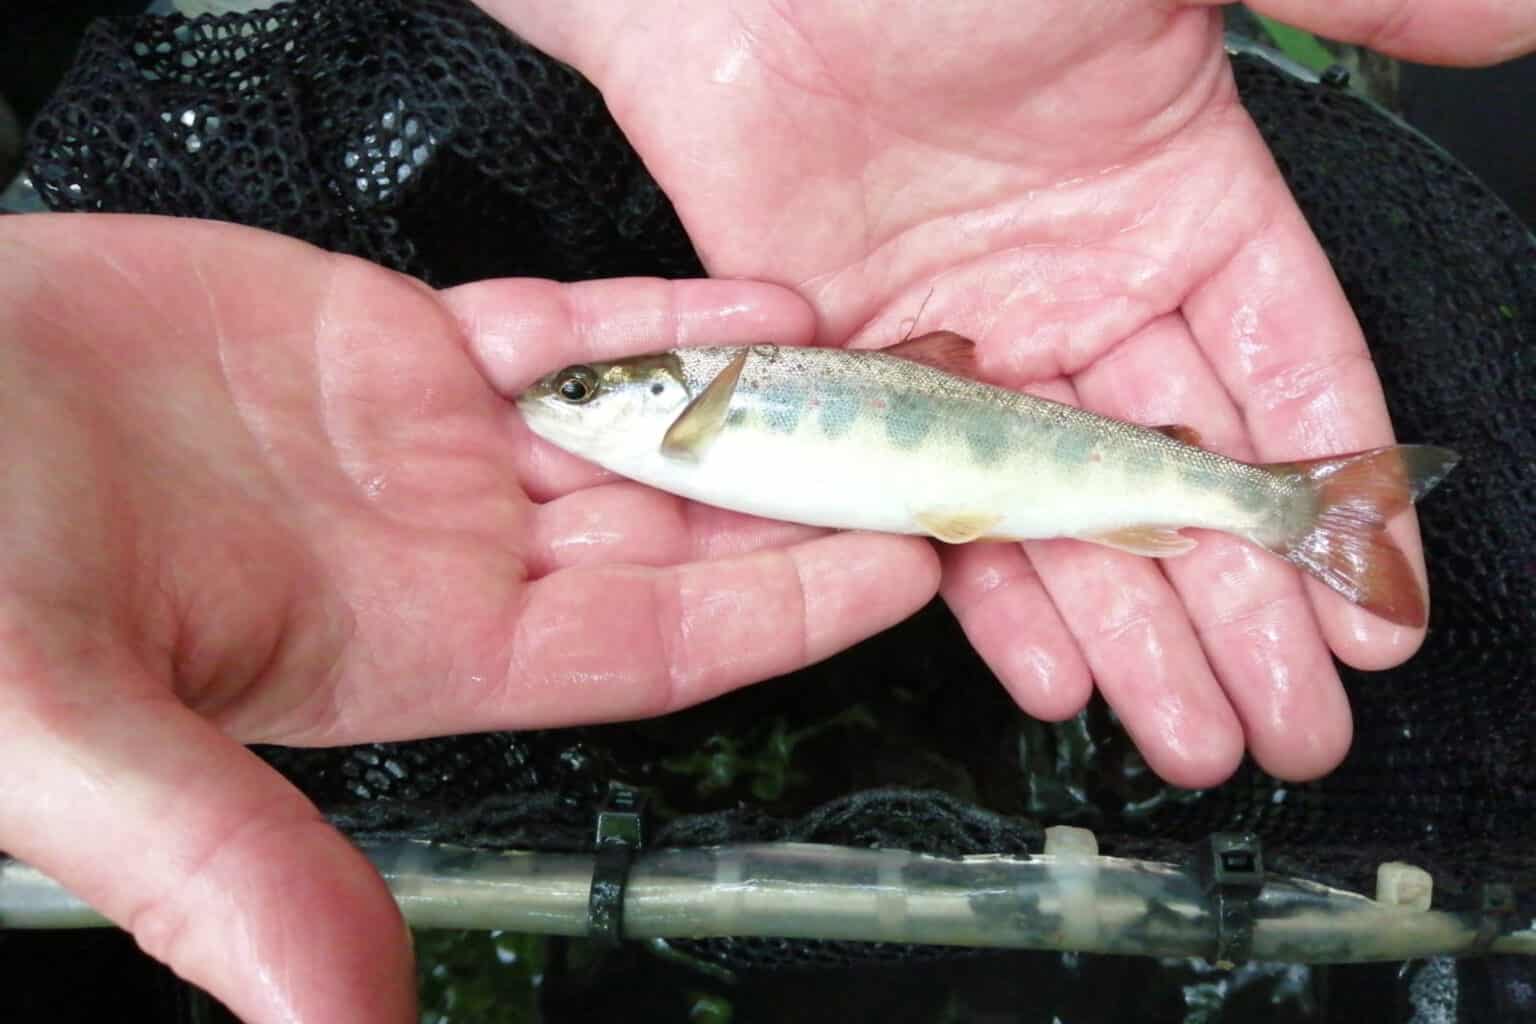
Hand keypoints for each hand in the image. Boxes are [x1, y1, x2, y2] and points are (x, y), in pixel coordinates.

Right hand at [0, 213, 938, 1022]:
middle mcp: (447, 554)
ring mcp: (428, 441)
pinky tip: (753, 303)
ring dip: (751, 395)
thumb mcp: (71, 737)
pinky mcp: (390, 337)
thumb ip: (228, 874)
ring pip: (637, 420)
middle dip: (803, 489)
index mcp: (416, 655)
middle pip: (675, 528)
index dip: (782, 608)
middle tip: (931, 442)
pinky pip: (560, 325)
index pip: (653, 646)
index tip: (901, 568)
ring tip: (873, 360)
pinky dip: (656, 312)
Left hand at [484, 0, 1535, 786]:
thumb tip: (1505, 26)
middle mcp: (1082, 290)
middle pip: (1182, 483)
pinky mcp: (868, 381)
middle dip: (1247, 613)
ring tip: (1194, 739)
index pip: (1289, 373)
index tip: (1379, 607)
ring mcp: (976, 345)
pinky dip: (996, 596)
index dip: (1332, 499)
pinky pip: (941, 509)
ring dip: (1134, 638)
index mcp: (1178, 200)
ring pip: (1072, 521)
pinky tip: (1054, 673)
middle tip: (1299, 723)